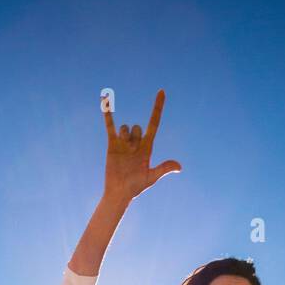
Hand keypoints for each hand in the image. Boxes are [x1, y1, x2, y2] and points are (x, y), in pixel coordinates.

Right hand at [103, 90, 180, 204]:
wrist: (119, 193)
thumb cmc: (136, 187)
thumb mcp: (151, 178)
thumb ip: (163, 169)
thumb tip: (179, 166)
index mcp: (147, 147)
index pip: (154, 123)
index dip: (157, 108)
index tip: (161, 92)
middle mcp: (136, 143)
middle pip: (137, 127)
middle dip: (135, 135)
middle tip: (132, 152)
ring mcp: (124, 143)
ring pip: (126, 128)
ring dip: (125, 136)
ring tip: (123, 151)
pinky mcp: (112, 145)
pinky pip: (110, 126)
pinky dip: (107, 114)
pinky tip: (105, 100)